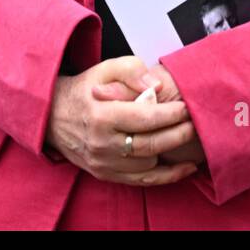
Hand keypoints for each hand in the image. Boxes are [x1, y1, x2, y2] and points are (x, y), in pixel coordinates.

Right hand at [44, 56, 199, 185]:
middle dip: (179, 133)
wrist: (54, 115)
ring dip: (172, 151)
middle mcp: (102, 144)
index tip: (186, 107)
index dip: (170, 114)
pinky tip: (186, 168)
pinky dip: (167, 176)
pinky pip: (142, 181)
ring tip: (189, 135)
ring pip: (148, 163)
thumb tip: (155, 86)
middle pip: (149, 145)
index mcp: (101, 115)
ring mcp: (103, 163)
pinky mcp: (105, 174)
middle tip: (195, 122)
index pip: (144, 118)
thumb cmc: (85, 89)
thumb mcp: (105, 69)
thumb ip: (131, 71)